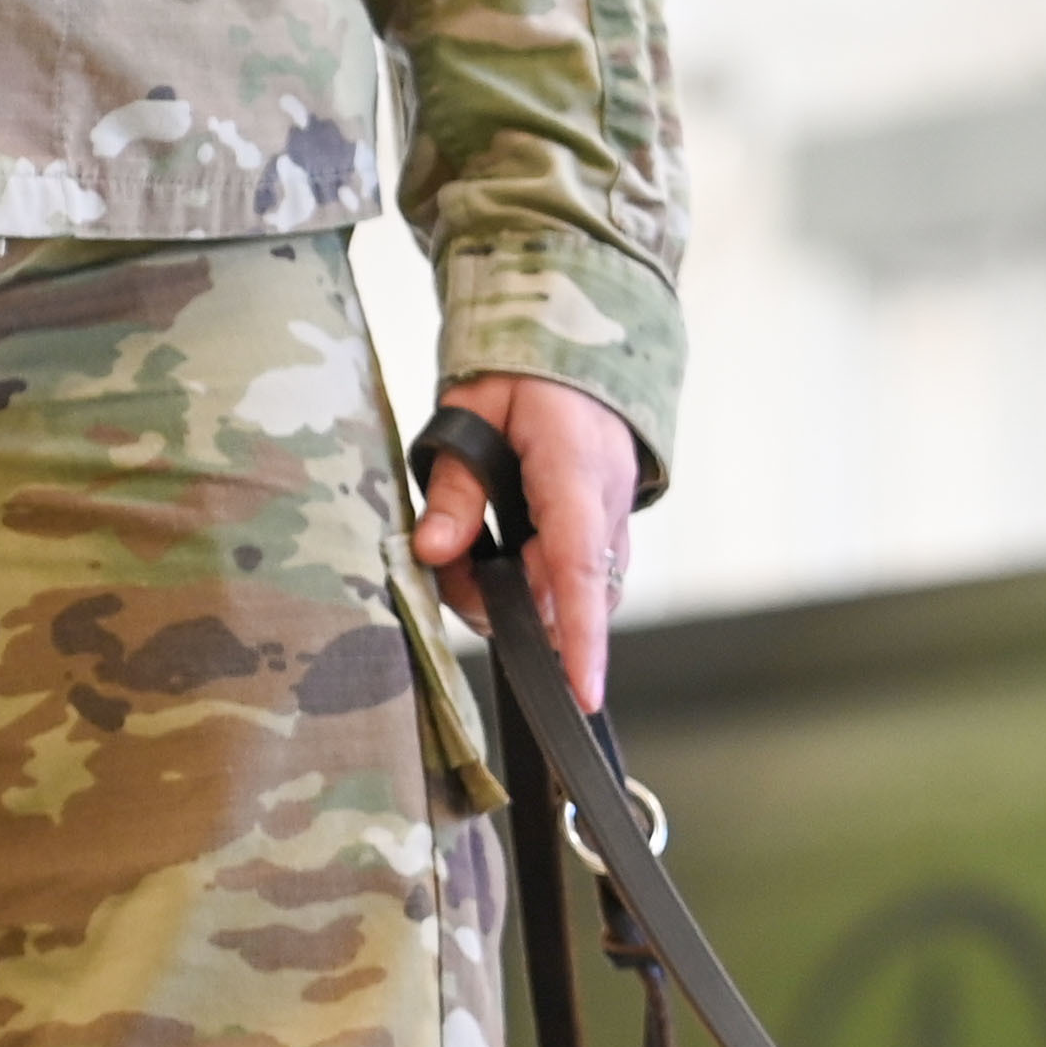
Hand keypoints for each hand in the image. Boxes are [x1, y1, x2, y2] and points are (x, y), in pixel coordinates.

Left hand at [412, 372, 641, 715]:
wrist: (577, 354)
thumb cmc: (524, 376)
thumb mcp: (471, 414)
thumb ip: (455, 487)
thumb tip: (432, 552)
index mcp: (575, 474)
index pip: (579, 569)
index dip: (581, 637)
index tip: (581, 692)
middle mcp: (606, 509)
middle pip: (560, 597)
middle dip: (501, 605)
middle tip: (449, 564)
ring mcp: (613, 525)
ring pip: (566, 597)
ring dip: (513, 595)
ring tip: (470, 551)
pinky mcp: (606, 536)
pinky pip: (572, 582)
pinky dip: (532, 585)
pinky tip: (500, 555)